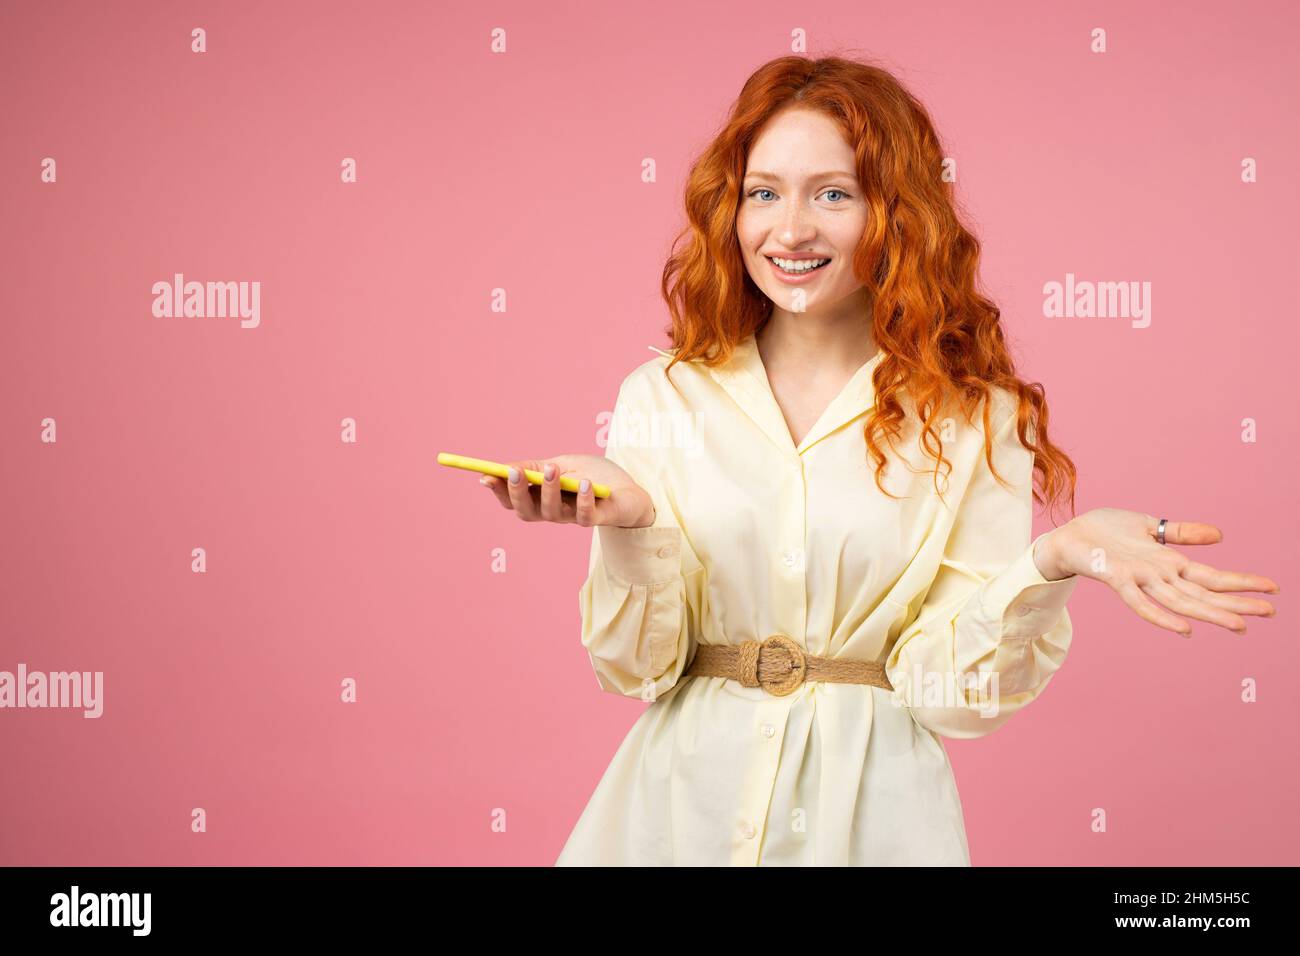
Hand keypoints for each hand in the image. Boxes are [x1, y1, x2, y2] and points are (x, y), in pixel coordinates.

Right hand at [476, 454, 655, 528]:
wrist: (630, 490)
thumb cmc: (594, 475)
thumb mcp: (563, 463)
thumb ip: (537, 466)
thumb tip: (506, 466)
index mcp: (540, 498)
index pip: (512, 500)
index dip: (498, 491)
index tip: (485, 476)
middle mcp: (552, 511)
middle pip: (526, 511)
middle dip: (517, 492)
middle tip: (513, 472)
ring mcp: (573, 517)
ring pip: (552, 513)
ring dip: (549, 490)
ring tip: (552, 470)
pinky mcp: (596, 519)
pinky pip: (585, 515)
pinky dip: (584, 499)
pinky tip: (585, 483)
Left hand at [1038, 508, 1278, 636]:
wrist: (1067, 535)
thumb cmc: (1105, 531)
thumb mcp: (1148, 526)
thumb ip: (1181, 533)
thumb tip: (1220, 535)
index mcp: (1169, 562)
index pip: (1212, 576)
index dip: (1241, 583)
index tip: (1273, 589)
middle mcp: (1159, 575)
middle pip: (1204, 593)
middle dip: (1237, 603)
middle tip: (1270, 612)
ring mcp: (1139, 579)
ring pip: (1180, 601)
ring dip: (1210, 613)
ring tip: (1239, 624)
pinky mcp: (1116, 578)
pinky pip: (1140, 602)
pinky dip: (1161, 616)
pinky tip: (1183, 629)